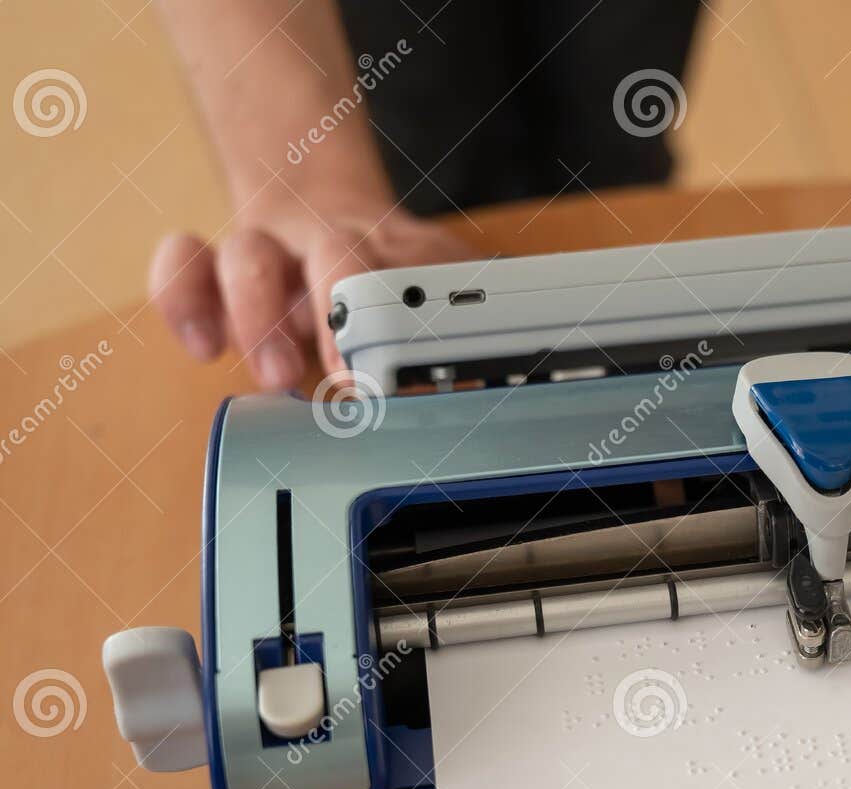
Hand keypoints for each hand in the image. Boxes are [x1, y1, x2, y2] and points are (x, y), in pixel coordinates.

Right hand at [147, 188, 475, 390]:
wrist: (322, 202)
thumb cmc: (384, 268)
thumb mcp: (438, 282)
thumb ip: (469, 315)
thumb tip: (520, 362)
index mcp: (390, 251)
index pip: (408, 269)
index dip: (411, 316)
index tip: (413, 364)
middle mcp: (327, 245)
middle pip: (332, 250)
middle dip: (338, 310)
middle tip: (345, 373)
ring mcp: (269, 252)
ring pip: (247, 255)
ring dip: (258, 316)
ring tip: (275, 375)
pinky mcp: (214, 269)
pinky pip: (181, 263)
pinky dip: (181, 298)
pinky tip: (204, 348)